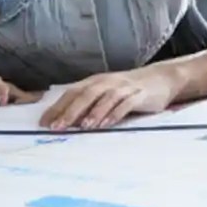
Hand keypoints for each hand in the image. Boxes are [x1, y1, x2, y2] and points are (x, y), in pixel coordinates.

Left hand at [39, 68, 176, 130]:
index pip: (73, 93)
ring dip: (93, 112)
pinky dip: (115, 113)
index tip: (44, 123)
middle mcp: (108, 82)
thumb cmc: (130, 90)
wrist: (162, 78)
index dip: (57, 107)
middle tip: (58, 127)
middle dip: (70, 111)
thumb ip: (89, 105)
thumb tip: (65, 122)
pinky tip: (107, 124)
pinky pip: (126, 104)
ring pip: (105, 98)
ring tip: (83, 126)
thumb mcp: (107, 93)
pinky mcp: (140, 94)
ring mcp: (124, 87)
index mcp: (96, 81)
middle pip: (86, 94)